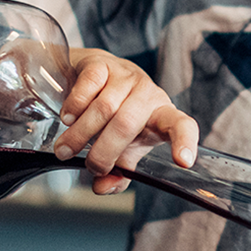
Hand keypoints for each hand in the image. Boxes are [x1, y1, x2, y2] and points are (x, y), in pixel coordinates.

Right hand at [54, 47, 199, 194]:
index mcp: (161, 116)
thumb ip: (118, 172)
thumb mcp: (124, 147)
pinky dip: (74, 107)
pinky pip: (87, 87)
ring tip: (65, 150)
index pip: (182, 125)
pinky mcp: (102, 63)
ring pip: (104, 108)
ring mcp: (125, 76)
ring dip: (81, 134)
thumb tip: (102, 188)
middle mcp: (147, 93)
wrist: (96, 73)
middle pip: (127, 124)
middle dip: (104, 152)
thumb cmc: (116, 116)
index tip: (183, 162)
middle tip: (91, 167)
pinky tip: (67, 119)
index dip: (184, 142)